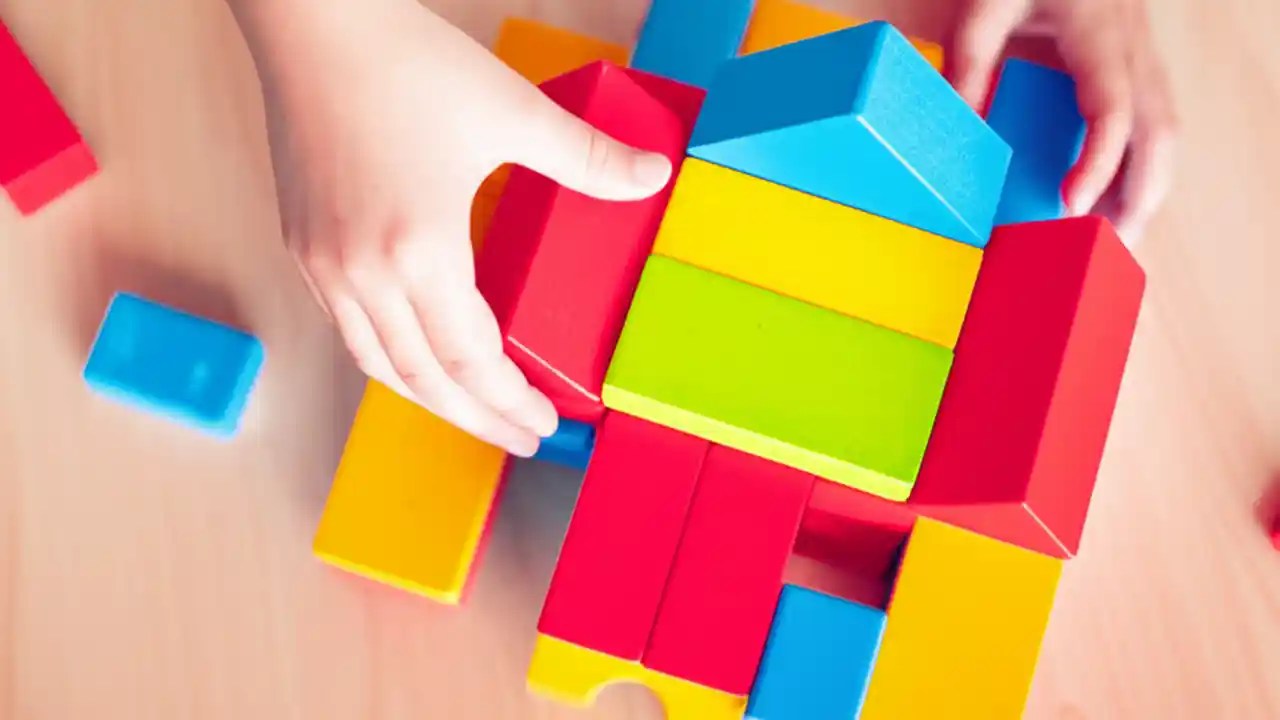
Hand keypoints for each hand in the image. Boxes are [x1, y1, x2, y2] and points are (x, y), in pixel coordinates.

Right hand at [229, 0, 671, 454]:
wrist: (314, 22)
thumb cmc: (406, 64)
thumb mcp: (514, 112)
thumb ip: (588, 158)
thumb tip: (655, 173)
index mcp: (420, 251)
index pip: (472, 360)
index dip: (509, 401)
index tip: (542, 424)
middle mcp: (363, 273)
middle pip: (424, 380)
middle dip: (476, 419)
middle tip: (517, 439)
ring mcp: (323, 264)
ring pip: (377, 363)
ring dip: (429, 398)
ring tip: (471, 412)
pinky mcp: (301, 246)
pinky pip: (347, 330)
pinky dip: (388, 359)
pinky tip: (414, 355)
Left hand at [946, 0, 1177, 242]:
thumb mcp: (986, 8)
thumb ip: (969, 65)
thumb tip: (959, 131)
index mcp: (1101, 33)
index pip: (1113, 108)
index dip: (1099, 162)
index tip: (1071, 208)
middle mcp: (1134, 48)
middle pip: (1160, 132)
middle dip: (1141, 194)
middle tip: (1114, 248)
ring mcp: (1143, 56)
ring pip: (1166, 131)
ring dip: (1147, 187)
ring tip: (1117, 239)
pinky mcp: (1136, 65)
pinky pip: (1152, 123)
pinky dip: (1140, 166)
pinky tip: (1115, 201)